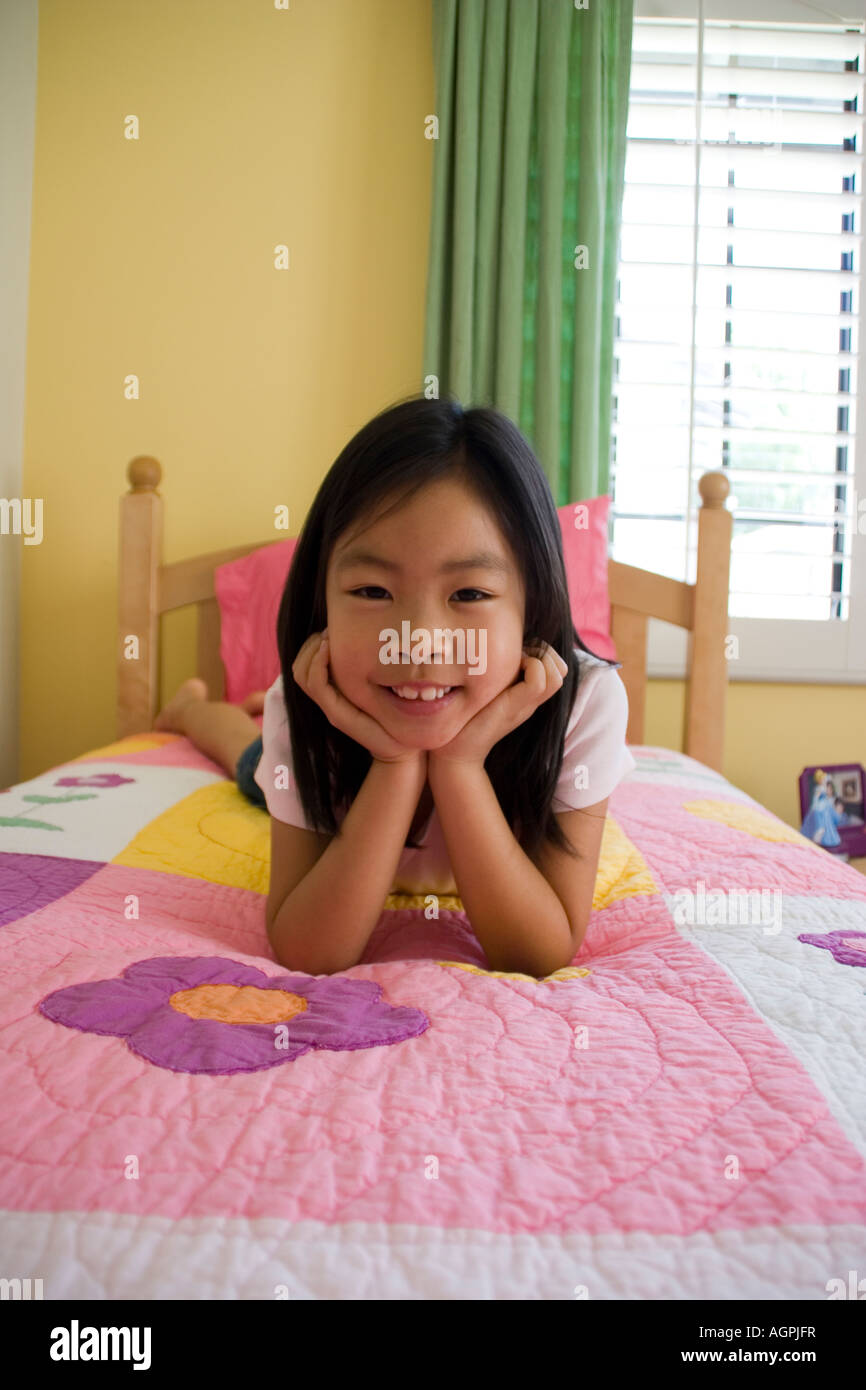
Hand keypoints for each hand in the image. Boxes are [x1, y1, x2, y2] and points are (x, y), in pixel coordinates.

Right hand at [292, 630, 424, 765]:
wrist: (402, 747)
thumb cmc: (395, 713)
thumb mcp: (379, 682)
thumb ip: (367, 665)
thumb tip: (365, 636)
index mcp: (332, 691)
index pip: (303, 663)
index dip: (311, 643)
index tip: (332, 629)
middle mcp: (326, 699)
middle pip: (298, 666)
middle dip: (310, 644)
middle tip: (330, 631)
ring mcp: (329, 707)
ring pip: (302, 673)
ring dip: (312, 650)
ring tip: (329, 639)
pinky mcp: (337, 715)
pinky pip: (317, 685)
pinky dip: (318, 664)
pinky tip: (329, 650)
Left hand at [428, 641, 567, 769]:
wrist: (455, 753)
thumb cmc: (463, 719)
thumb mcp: (484, 690)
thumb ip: (494, 674)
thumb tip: (490, 645)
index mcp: (526, 695)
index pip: (556, 666)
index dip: (541, 650)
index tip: (516, 650)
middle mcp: (531, 700)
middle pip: (562, 669)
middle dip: (542, 651)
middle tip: (516, 654)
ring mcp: (525, 705)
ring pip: (557, 674)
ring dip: (537, 658)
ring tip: (513, 662)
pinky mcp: (514, 708)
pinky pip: (538, 680)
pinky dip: (527, 666)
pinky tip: (504, 671)